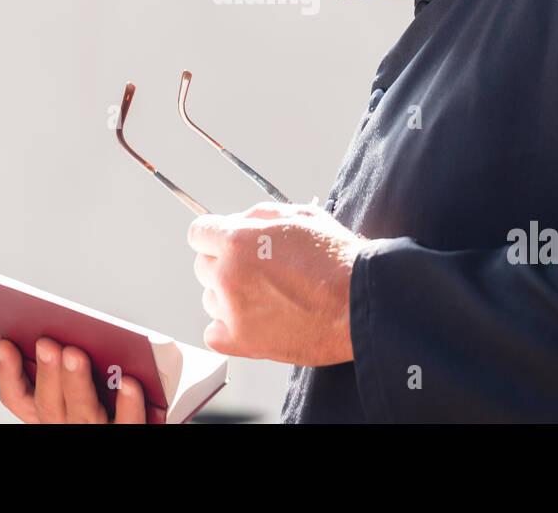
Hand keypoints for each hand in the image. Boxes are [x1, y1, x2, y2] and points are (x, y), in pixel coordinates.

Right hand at [0, 336, 146, 423]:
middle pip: (49, 405)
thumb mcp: (78, 390)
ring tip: (76, 355)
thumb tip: (61, 327)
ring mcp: (97, 431)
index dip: (9, 374)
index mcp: (54, 413)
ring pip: (82, 414)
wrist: (135, 433)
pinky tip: (128, 384)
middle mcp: (69, 426)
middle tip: (47, 345)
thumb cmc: (109, 404)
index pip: (20, 399)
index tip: (6, 345)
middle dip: (46, 373)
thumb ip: (67, 369)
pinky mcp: (127, 433)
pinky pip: (128, 424)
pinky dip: (127, 405)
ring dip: (77, 384)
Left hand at [187, 201, 363, 365]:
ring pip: (210, 298)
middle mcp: (229, 275)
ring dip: (229, 295)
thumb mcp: (299, 215)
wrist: (359, 302)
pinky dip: (227, 326)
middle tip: (256, 269)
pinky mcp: (242, 341)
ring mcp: (233, 311)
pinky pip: (213, 332)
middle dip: (224, 263)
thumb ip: (258, 216)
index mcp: (238, 241)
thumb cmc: (337, 261)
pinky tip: (252, 318)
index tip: (222, 242)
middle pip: (203, 266)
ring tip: (265, 295)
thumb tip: (237, 222)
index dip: (214, 235)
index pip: (199, 233)